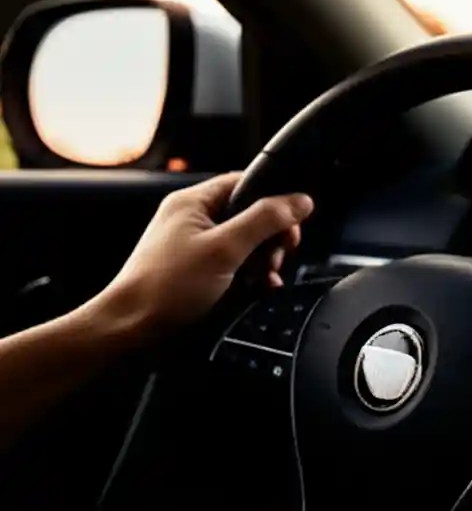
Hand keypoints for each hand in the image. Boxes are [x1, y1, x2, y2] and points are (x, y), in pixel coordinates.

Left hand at [93, 172, 313, 337]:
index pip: (246, 183)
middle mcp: (194, 218)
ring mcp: (195, 244)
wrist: (133, 327)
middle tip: (277, 256)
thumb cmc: (166, 286)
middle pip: (250, 214)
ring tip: (264, 277)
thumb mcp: (225, 248)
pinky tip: (257, 287)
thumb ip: (265, 221)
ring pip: (246, 241)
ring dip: (263, 259)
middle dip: (271, 237)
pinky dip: (251, 274)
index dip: (275, 201)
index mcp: (194, 201)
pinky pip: (235, 262)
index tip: (292, 224)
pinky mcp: (198, 268)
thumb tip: (300, 201)